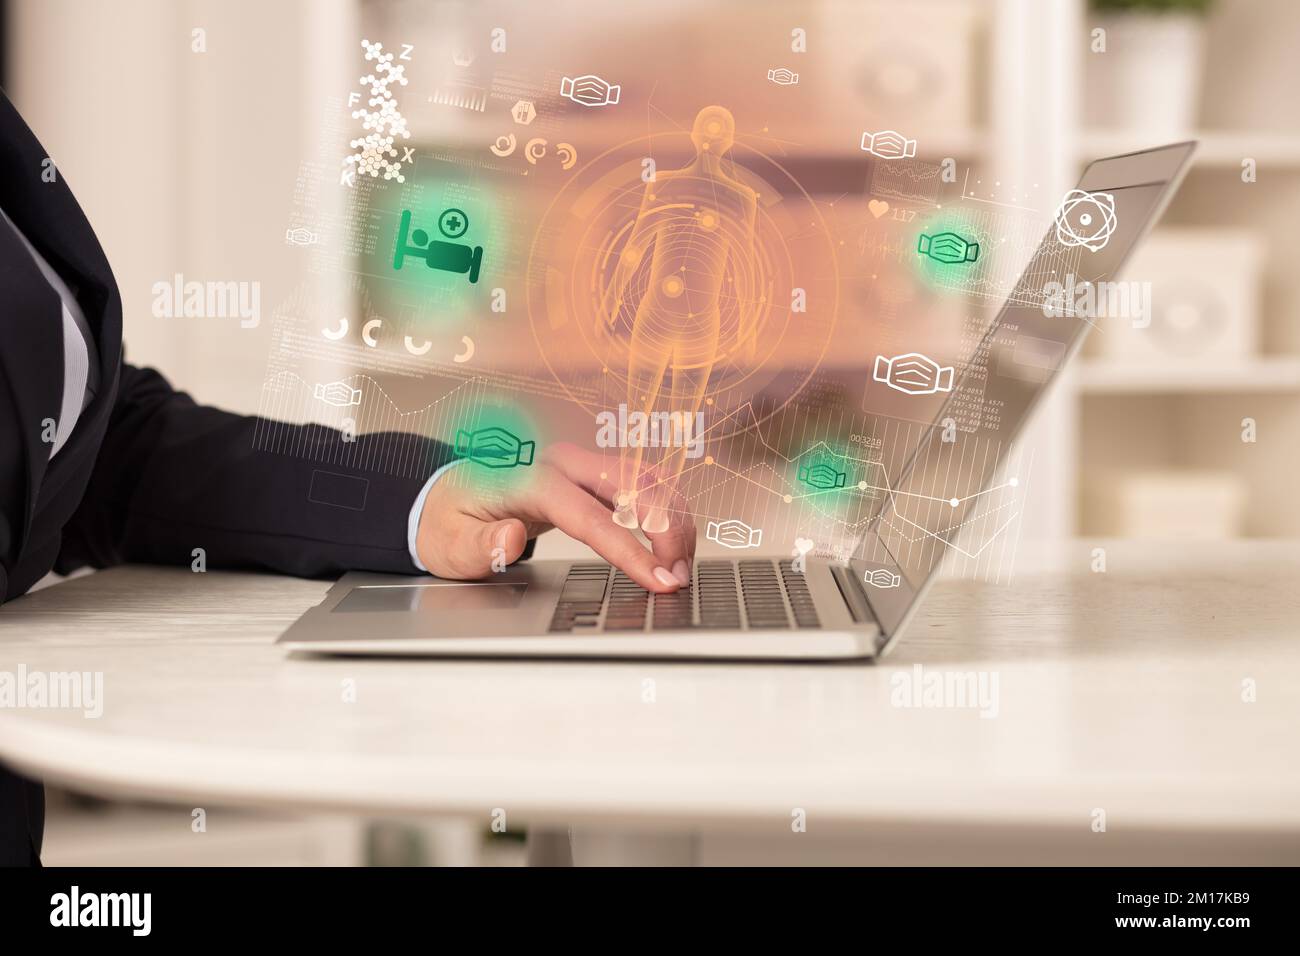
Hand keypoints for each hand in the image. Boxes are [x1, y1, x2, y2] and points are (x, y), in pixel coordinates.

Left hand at [415, 442, 695, 592]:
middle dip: (667, 530)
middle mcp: (560, 462)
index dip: (629, 549)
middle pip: (632, 483)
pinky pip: (643, 481)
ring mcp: (579, 463)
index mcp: (527, 478)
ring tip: (681, 565)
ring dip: (674, 518)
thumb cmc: (450, 522)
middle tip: (678, 577)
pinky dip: (667, 509)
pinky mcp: (592, 473)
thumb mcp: (450, 544)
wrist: (447, 497)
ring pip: (646, 477)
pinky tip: (674, 541)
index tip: (657, 578)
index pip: (590, 515)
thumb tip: (511, 538)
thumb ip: (479, 545)